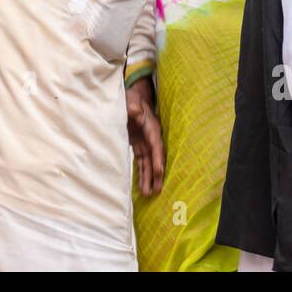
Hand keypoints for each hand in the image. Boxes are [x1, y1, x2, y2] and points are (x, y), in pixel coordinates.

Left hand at [126, 76, 164, 196]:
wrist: (132, 96)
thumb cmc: (132, 97)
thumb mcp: (131, 99)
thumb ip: (133, 106)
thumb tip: (133, 110)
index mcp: (151, 127)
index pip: (156, 146)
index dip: (158, 159)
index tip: (159, 172)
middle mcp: (151, 137)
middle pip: (155, 158)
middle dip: (156, 174)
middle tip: (157, 190)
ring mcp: (145, 142)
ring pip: (148, 163)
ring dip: (148, 177)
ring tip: (148, 194)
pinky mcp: (138, 145)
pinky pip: (141, 161)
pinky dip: (142, 173)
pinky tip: (141, 186)